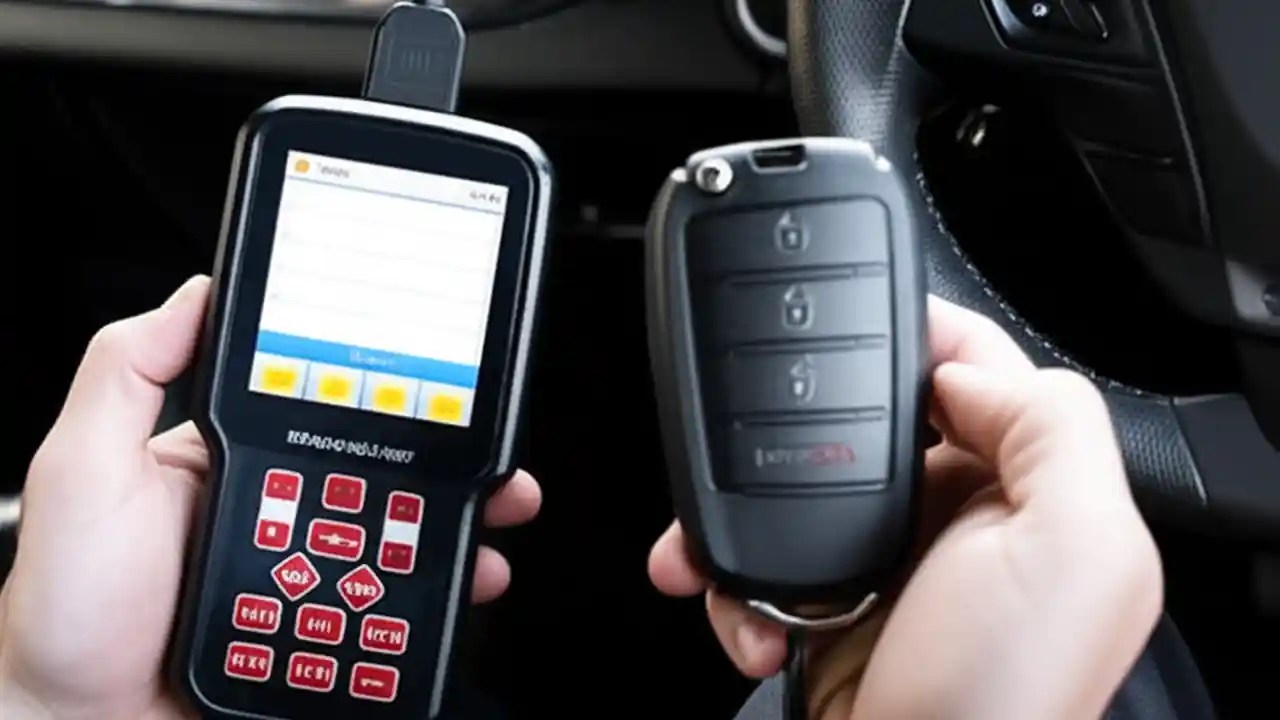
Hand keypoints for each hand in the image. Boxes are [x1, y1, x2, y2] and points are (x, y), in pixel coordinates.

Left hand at [0, 276, 542, 719]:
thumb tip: (197, 294)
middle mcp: (277, 510)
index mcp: (233, 461)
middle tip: (496, 466)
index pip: (327, 410)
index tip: (443, 384)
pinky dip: (437, 597)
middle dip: (453, 465)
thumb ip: (127, 374)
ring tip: (496, 520)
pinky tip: (462, 583)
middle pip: (383, 474)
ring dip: (462, 527)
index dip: (393, 396)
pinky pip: (392, 607)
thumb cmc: (67, 605)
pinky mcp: (319, 627)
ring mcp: (303, 571)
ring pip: (402, 539)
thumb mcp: (84, 468)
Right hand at [648, 297, 1162, 719]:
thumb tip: (963, 369)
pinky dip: (735, 582)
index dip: (911, 337)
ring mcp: (892, 570)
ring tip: (706, 546)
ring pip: (801, 488)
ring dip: (743, 510)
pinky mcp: (832, 612)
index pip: (973, 371)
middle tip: (748, 444)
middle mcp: (962, 525)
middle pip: (866, 425)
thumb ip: (1047, 427)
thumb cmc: (998, 704)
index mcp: (1029, 493)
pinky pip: (767, 560)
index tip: (843, 328)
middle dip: (796, 431)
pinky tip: (742, 614)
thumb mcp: (1074, 549)